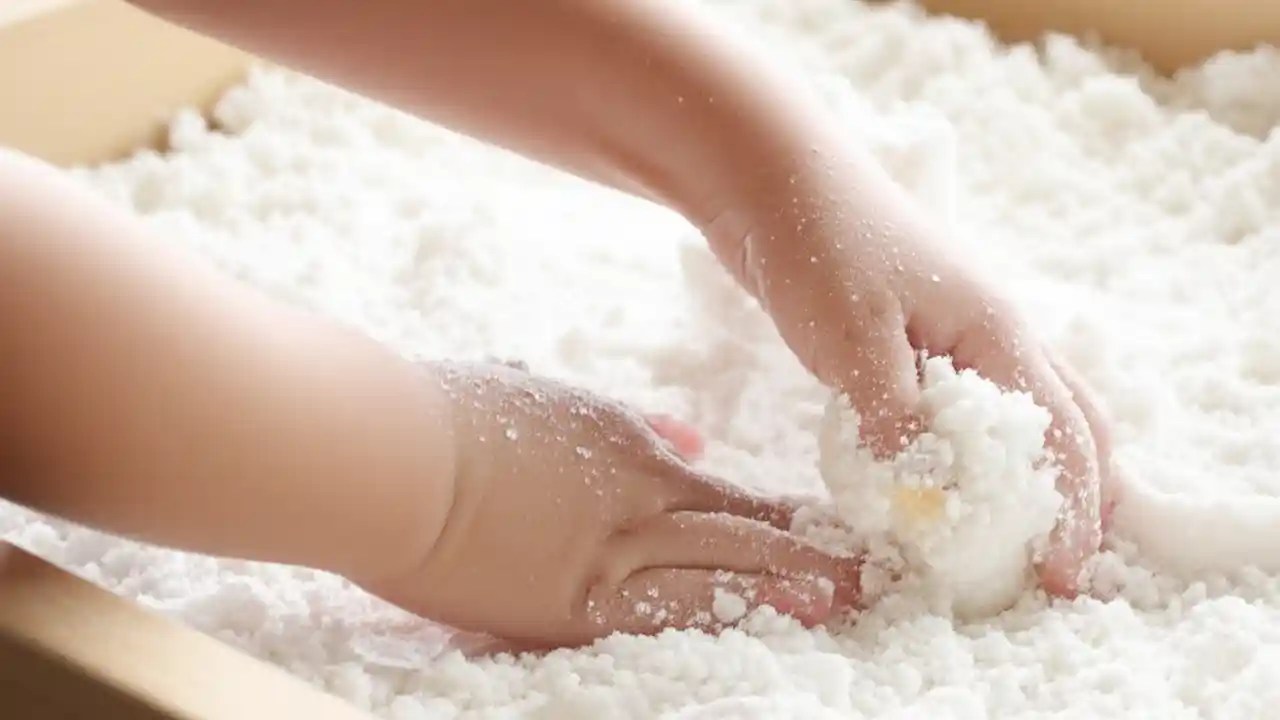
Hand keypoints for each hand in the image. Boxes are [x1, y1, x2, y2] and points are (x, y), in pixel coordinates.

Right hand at [354, 361, 860, 648]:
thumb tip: (692, 443)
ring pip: (715, 578)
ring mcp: (604, 565)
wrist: (391, 458)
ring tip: (844, 605)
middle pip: (742, 536)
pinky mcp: (563, 614)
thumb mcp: (558, 407)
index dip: (789, 521)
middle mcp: (635, 509)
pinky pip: (652, 625)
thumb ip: (634, 430)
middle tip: (877, 575)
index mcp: (633, 457)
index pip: (732, 498)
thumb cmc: (458, 416)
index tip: (835, 536)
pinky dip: (708, 629)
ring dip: (783, 591)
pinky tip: (751, 639)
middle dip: (814, 556)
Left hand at [702, 147, 1114, 595]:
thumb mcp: (855, 341)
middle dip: (1072, 492)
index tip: (1064, 575)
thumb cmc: (820, 246)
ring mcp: (955, 332)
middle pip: (1067, 419)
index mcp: (998, 333)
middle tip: (1053, 559)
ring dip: (1027, 470)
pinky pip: (964, 403)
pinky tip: (943, 475)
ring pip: (1019, 410)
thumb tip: (925, 494)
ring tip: (1009, 529)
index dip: (1071, 509)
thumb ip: (895, 417)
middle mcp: (993, 333)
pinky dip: (971, 446)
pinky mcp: (913, 337)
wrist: (773, 181)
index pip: (1062, 435)